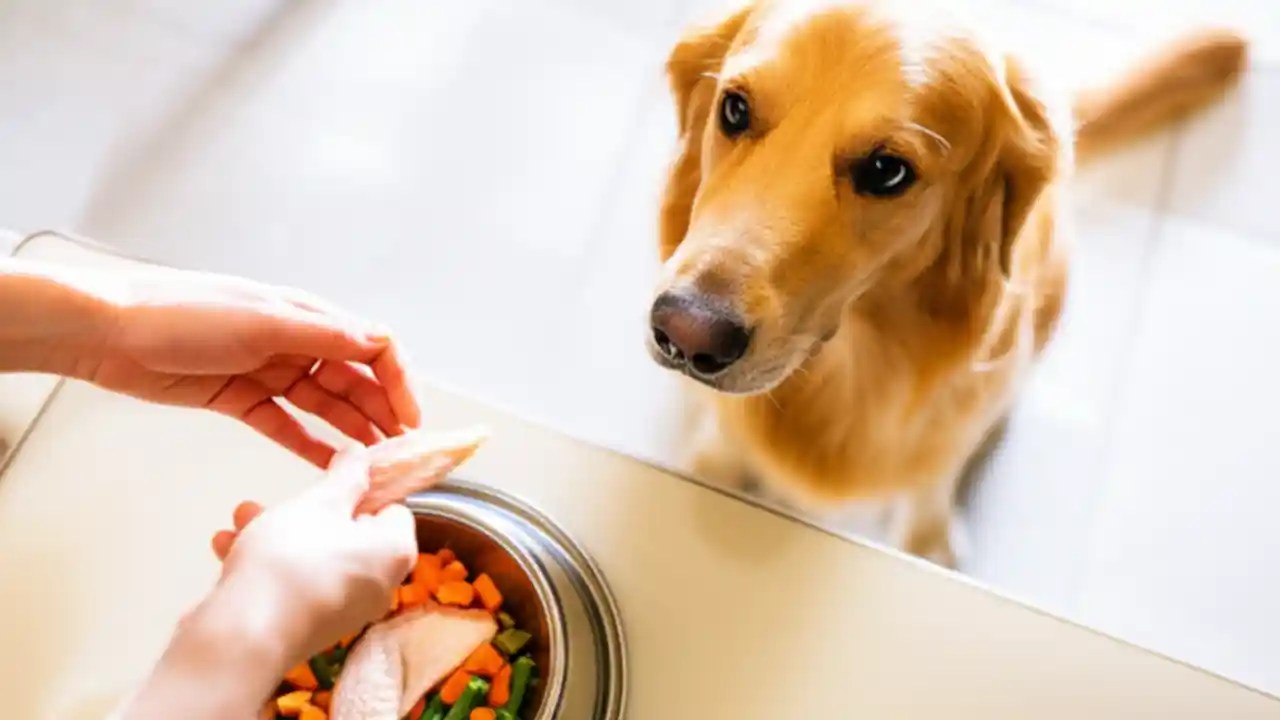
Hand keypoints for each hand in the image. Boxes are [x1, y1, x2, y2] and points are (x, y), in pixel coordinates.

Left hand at [92, 266, 421, 466]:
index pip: (371, 346)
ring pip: (325, 405)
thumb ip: (323, 336)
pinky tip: (329, 463)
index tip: (410, 417)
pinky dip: (310, 444)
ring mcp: (268, 371)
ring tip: (375, 464)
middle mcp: (294, 342)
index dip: (397, 381)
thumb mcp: (261, 321)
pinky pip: (287, 425)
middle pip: (353, 380)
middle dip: (381, 412)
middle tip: (400, 450)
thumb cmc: (180, 314)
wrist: (109, 331)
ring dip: (352, 430)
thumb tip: (377, 343)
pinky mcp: (241, 399)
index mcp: (305, 316)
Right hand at [118, 451, 414, 719]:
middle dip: (304, 512)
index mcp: (396, 552)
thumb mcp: (318, 502)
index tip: (328, 482)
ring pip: (315, 557)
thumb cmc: (291, 557)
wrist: (245, 636)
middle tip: (271, 501)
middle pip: (349, 533)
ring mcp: (346, 611)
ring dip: (277, 533)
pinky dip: (270, 565)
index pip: (392, 509)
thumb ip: (345, 476)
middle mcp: (381, 585)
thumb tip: (363, 454)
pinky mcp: (311, 628)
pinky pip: (298, 585)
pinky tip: (228, 547)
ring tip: (241, 518)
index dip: (360, 492)